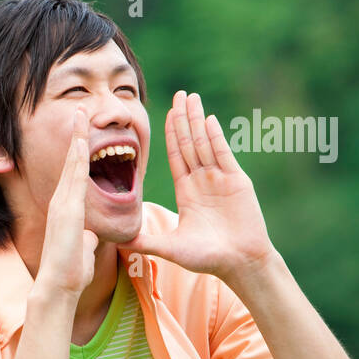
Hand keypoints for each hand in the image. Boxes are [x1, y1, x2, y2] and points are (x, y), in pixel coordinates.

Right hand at [33, 106, 97, 301]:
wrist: (59, 284)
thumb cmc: (71, 269)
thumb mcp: (81, 246)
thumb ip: (84, 236)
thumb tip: (89, 236)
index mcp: (67, 208)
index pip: (74, 173)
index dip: (79, 150)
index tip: (84, 130)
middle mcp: (62, 201)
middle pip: (70, 161)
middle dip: (75, 134)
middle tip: (80, 109)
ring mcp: (62, 204)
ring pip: (71, 164)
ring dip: (76, 138)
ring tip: (81, 114)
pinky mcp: (67, 210)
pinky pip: (75, 178)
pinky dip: (77, 158)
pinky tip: (83, 141)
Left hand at [120, 91, 274, 281]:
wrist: (240, 263)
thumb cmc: (207, 258)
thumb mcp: (171, 247)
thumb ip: (147, 240)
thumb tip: (118, 242)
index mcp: (187, 191)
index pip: (176, 156)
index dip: (171, 135)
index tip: (165, 113)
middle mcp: (203, 181)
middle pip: (191, 143)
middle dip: (184, 119)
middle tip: (180, 94)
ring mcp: (220, 179)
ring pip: (206, 143)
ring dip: (198, 120)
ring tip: (192, 97)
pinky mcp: (237, 182)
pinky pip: (223, 155)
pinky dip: (215, 137)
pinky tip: (207, 119)